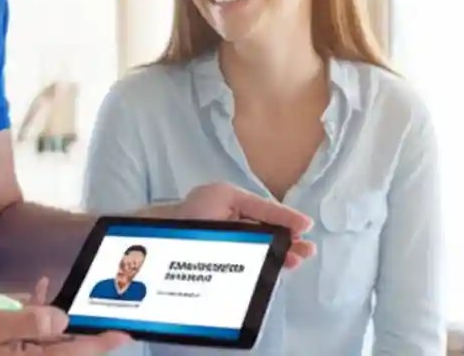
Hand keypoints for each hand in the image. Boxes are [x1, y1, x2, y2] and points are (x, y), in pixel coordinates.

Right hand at [0, 279, 130, 354]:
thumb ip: (29, 322)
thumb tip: (64, 319)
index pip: (77, 354)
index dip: (103, 342)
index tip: (125, 332)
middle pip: (67, 351)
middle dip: (82, 329)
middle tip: (102, 308)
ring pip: (50, 343)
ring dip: (58, 320)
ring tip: (66, 293)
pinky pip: (30, 341)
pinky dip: (35, 319)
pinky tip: (35, 293)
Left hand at [151, 182, 315, 268]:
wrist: (157, 242)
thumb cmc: (189, 215)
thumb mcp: (225, 198)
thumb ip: (258, 209)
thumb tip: (288, 221)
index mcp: (230, 199)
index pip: (264, 208)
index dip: (285, 217)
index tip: (305, 226)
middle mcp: (231, 217)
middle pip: (266, 229)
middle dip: (287, 239)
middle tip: (306, 251)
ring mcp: (227, 238)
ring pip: (259, 245)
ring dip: (279, 252)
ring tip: (296, 260)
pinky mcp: (221, 255)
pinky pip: (248, 256)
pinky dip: (264, 260)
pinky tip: (277, 266)